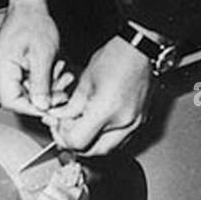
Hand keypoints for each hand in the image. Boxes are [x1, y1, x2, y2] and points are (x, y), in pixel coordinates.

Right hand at [0, 0, 59, 115]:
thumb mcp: (43, 55)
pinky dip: (38, 80)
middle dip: (43, 96)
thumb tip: (41, 106)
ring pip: (22, 90)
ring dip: (44, 87)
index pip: (11, 101)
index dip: (32, 108)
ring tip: (61, 75)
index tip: (50, 108)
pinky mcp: (4, 66)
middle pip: (17, 97)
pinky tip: (52, 71)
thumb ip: (41, 84)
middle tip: (62, 92)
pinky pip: (21, 80)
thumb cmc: (33, 22)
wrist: (28, 6)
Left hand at [47, 36, 151, 155]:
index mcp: (106, 110)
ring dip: (92, 143)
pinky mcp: (141, 120)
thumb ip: (71, 106)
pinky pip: (120, 139)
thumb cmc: (115, 57)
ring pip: (108, 148)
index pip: (78, 141)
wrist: (140, 48)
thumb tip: (60, 119)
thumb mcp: (85, 81)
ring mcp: (135, 123)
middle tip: (67, 130)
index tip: (59, 127)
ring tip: (82, 127)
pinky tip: (98, 124)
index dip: (64, 137)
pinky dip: (106, 138)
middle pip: (93, 151)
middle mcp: (123, 122)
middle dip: (76, 144)